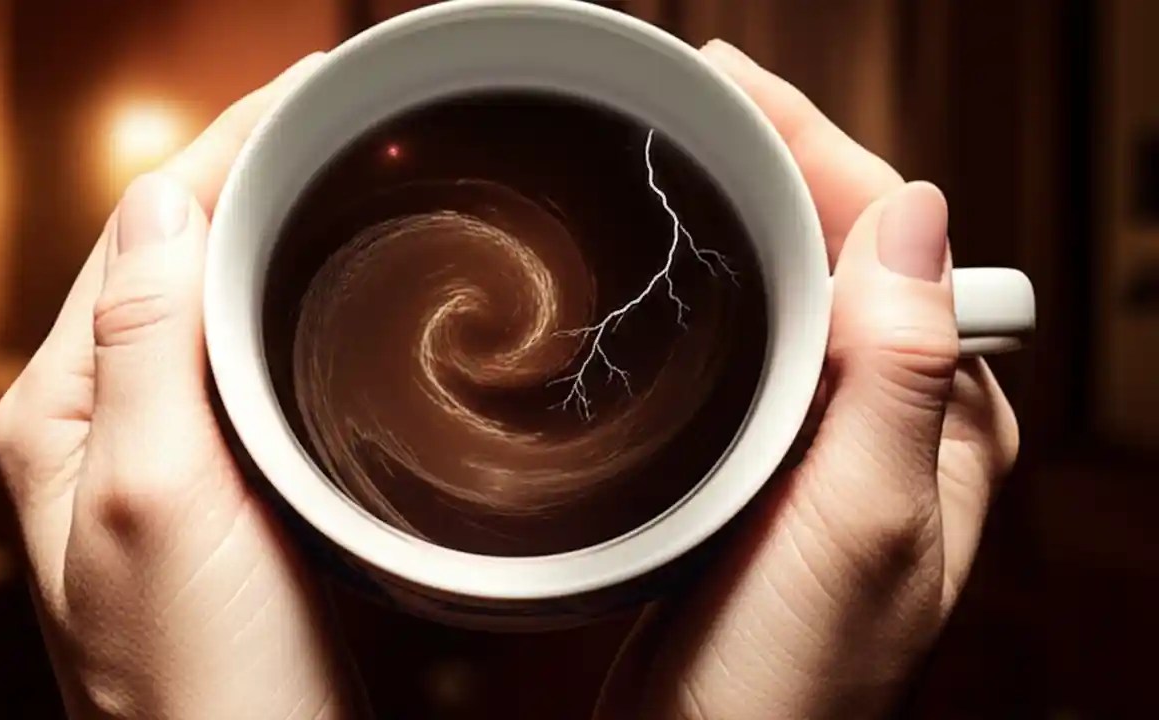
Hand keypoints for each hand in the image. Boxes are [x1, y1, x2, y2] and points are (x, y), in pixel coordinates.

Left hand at [0, 54, 358, 719]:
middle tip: (348, 110)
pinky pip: (264, 362)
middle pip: (180, 254)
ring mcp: (178, 451)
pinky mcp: (242, 485)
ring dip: (282, 228)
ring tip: (354, 168)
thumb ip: (146, 346)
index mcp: (70, 405)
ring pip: (225, 303)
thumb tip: (165, 199)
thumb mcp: (150, 500)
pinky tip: (349, 286)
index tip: (309, 88)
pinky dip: (305, 303)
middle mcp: (112, 417)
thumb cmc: (197, 679)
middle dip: (257, 170)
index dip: (224, 146)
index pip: (142, 231)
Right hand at [595, 41, 1019, 718]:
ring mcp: (819, 440)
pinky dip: (704, 291)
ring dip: (734, 220)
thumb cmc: (794, 684)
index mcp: (941, 419)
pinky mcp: (753, 465)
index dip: (817, 148)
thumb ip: (898, 375)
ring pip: (785, 291)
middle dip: (771, 164)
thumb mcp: (862, 527)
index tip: (730, 83)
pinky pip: (741, 344)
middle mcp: (890, 419)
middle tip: (685, 98)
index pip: (896, 240)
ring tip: (670, 151)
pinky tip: (662, 267)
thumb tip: (920, 214)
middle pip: (839, 249)